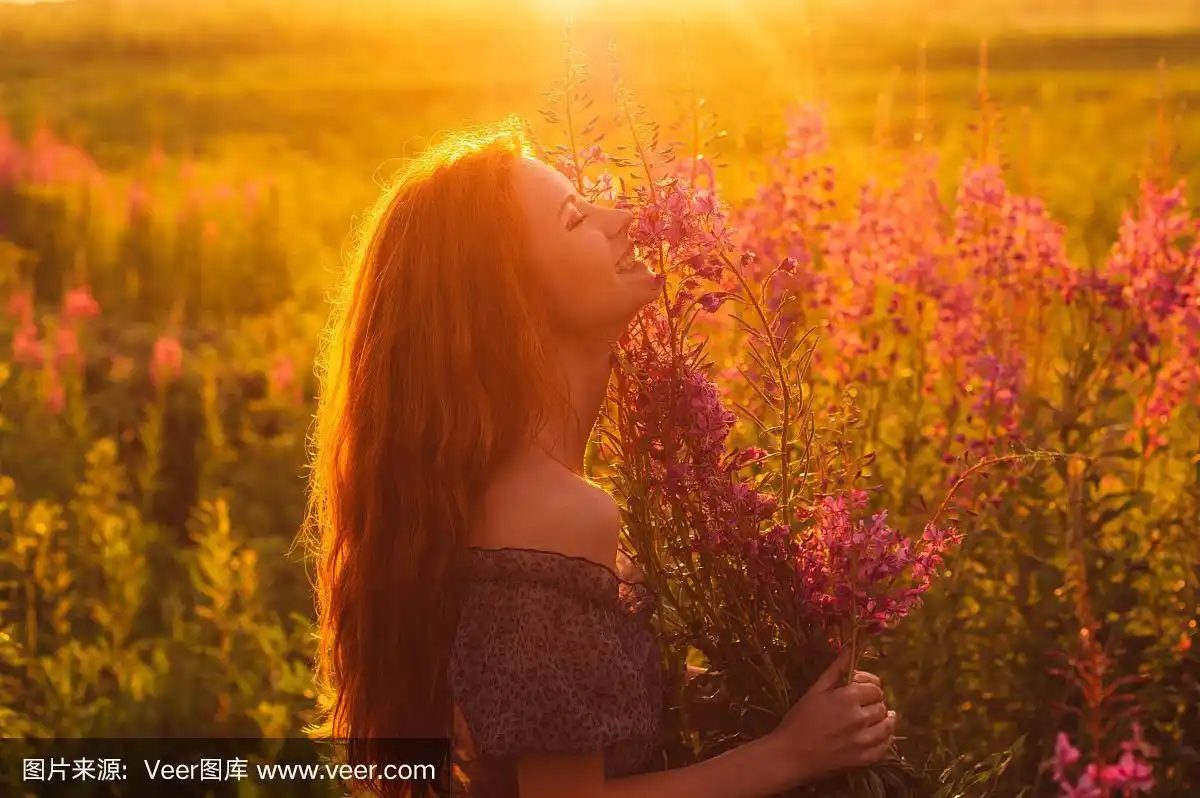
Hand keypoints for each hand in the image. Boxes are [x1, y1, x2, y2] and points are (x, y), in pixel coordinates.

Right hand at [765, 648, 896, 787]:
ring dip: (884, 721)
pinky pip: (884, 748)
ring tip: (876, 719)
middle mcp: (860, 718)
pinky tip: (879, 736)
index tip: (860, 689)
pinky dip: (886, 741)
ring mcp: (863, 741)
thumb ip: (836, 669)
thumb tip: (850, 648)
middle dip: (875, 703)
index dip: (869, 686)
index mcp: (848, 697)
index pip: (875, 688)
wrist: (790, 754)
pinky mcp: (863, 759)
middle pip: (881, 706)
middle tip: (864, 706)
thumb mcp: (815, 690)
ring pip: (887, 727)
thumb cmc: (799, 719)